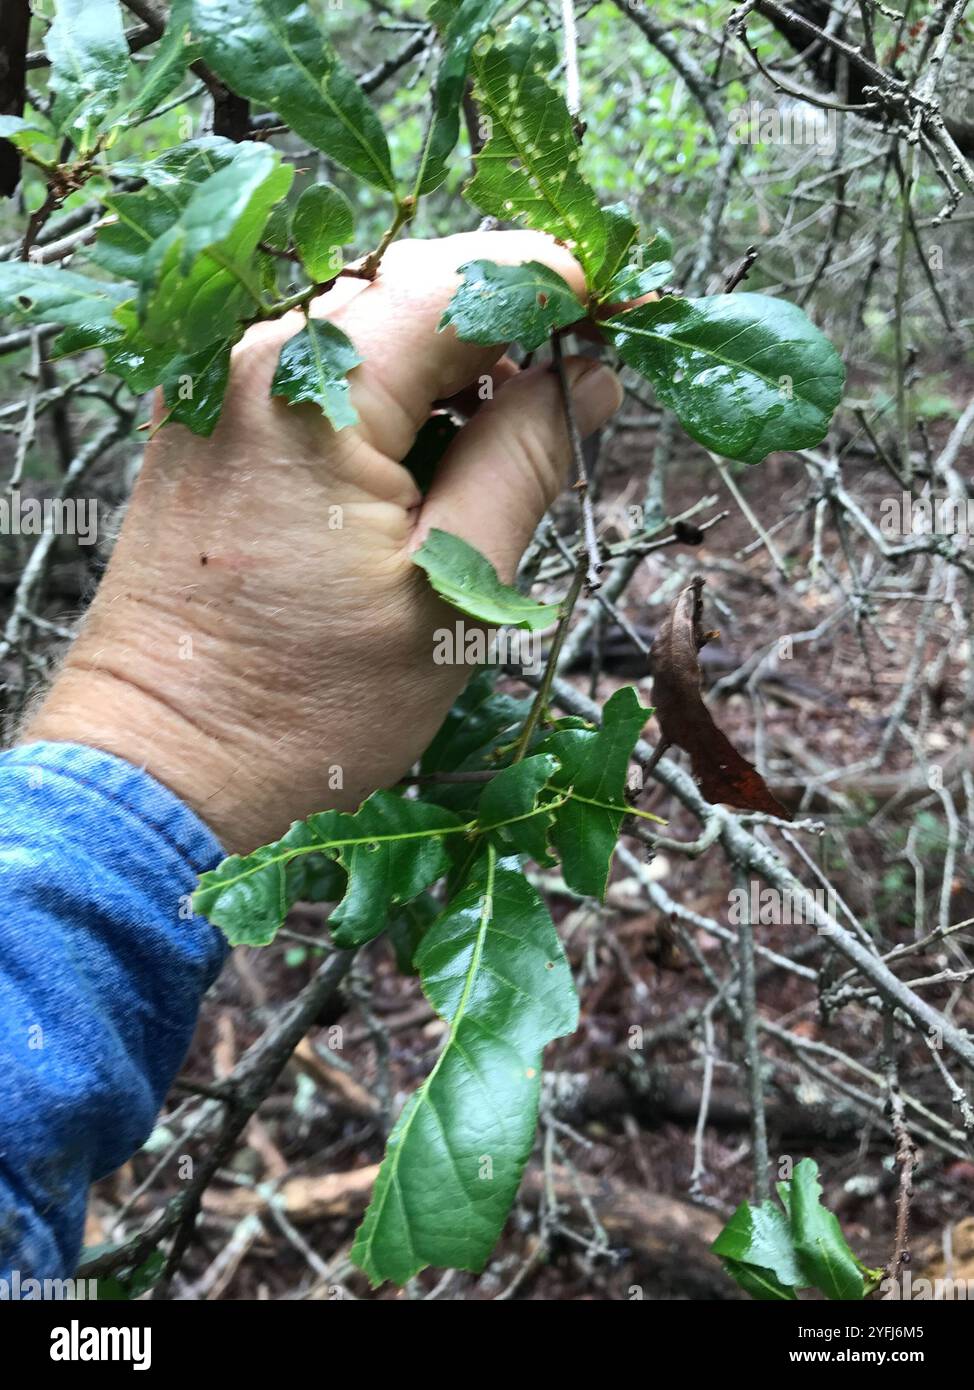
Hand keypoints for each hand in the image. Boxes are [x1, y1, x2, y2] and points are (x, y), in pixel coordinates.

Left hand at [24, 231, 621, 852]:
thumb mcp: (451, 586)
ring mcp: (216, 388)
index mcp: (311, 389)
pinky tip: (430, 452)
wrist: (167, 762)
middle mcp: (246, 360)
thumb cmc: (310, 703)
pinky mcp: (209, 424)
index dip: (550, 287)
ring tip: (509, 437)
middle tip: (574, 390)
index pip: (455, 279)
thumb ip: (526, 460)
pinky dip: (389, 392)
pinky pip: (319, 369)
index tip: (615, 323)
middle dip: (503, 320)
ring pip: (365, 325)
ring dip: (447, 361)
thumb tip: (589, 376)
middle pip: (408, 288)